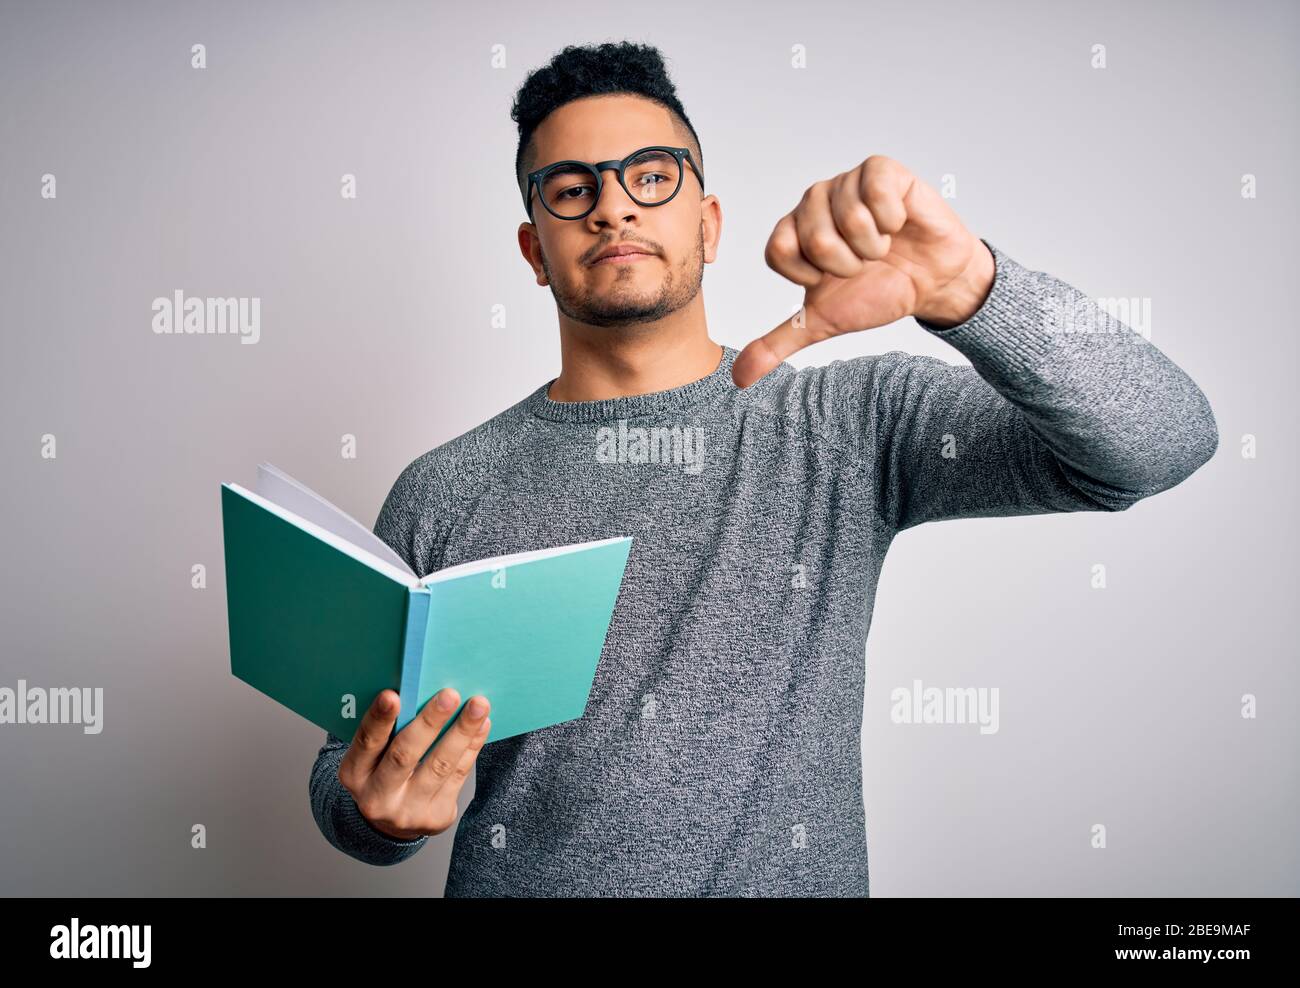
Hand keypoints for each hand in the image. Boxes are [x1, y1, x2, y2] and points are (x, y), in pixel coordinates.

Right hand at [338, 687, 490, 840]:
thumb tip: (418, 688)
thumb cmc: (384, 772)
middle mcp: (377, 797)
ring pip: (439, 766)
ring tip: (478, 705)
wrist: (395, 822)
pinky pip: (458, 775)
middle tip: (449, 695)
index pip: (366, 743)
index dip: (379, 719)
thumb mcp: (373, 756)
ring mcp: (408, 811)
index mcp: (354, 774)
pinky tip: (482, 724)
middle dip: (429, 722)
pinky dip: (471, 747)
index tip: (392, 695)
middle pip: (405, 755)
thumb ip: (388, 730)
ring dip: (462, 731)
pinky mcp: (436, 817)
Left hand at [732, 154, 994, 387]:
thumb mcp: (822, 322)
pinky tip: (899, 223)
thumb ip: (778, 343)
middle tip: (863, 264)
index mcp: (792, 231)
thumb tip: (738, 378)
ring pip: (849, 219)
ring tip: (882, 245)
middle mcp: (813, 202)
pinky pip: (876, 192)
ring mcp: (846, 182)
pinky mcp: (880, 170)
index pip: (777, 251)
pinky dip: (893, 219)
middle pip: (815, 239)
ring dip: (873, 245)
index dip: (809, 275)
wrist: (931, 284)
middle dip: (848, 265)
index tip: (830, 279)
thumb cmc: (876, 293)